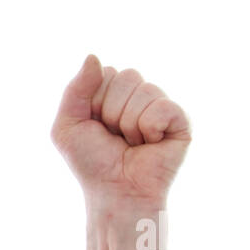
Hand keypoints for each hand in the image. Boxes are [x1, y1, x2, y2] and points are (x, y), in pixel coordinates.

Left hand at [50, 54, 189, 207]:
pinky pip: (163, 107)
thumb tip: (93, 56)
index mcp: (113, 92)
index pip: (105, 72)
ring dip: (130, 124)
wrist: (115, 192)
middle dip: (113, 112)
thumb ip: (75, 90)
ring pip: (145, 91)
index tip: (96, 127)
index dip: (95, 103)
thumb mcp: (68, 126)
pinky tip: (150, 144)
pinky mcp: (180, 121)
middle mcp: (139, 95)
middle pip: (127, 76)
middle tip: (115, 138)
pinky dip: (150, 129)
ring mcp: (161, 107)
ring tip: (132, 144)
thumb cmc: (92, 163)